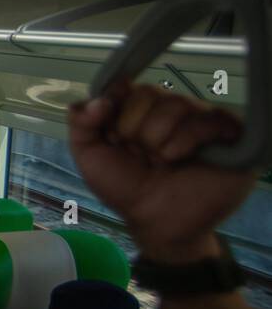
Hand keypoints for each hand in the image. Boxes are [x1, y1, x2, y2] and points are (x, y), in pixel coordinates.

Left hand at [68, 83, 254, 262]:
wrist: (157, 222)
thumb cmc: (126, 188)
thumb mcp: (90, 157)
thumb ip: (81, 124)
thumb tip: (98, 99)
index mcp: (137, 110)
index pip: (125, 86)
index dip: (116, 107)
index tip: (113, 134)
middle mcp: (168, 109)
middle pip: (149, 93)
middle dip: (135, 129)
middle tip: (139, 155)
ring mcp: (198, 118)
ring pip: (177, 103)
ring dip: (158, 139)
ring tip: (160, 162)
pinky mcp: (227, 132)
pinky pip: (209, 117)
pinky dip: (187, 138)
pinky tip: (177, 158)